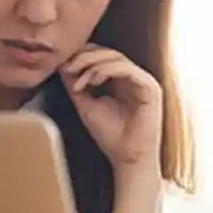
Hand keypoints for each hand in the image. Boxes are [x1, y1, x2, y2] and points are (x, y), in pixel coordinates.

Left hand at [60, 45, 162, 168]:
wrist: (128, 159)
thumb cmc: (112, 137)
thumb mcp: (86, 106)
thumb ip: (76, 86)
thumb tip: (62, 66)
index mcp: (120, 81)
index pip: (101, 57)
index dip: (82, 56)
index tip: (63, 66)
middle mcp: (133, 78)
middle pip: (108, 53)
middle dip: (85, 57)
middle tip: (68, 67)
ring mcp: (143, 81)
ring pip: (117, 58)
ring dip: (93, 64)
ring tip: (79, 79)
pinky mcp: (150, 88)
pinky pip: (127, 69)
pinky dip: (107, 71)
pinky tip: (93, 81)